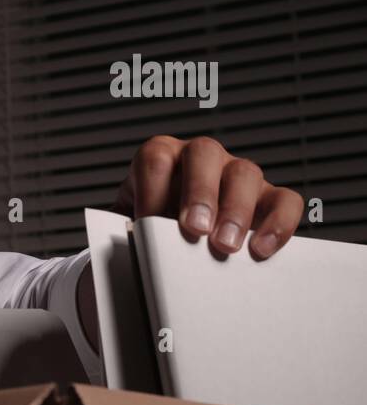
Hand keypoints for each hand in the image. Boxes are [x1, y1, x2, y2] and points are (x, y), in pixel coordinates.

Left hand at [112, 135, 303, 258]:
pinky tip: (262, 250)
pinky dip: (278, 223)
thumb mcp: (130, 226)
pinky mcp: (269, 198)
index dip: (152, 189)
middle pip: (204, 154)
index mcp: (160, 157)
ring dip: (235, 210)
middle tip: (194, 229)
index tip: (146, 223)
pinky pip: (285, 200)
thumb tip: (119, 250)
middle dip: (198, 192)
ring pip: (245, 173)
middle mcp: (201, 158)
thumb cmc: (150, 229)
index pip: (155, 158)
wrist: (175, 240)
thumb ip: (126, 231)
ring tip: (224, 246)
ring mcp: (236, 174)